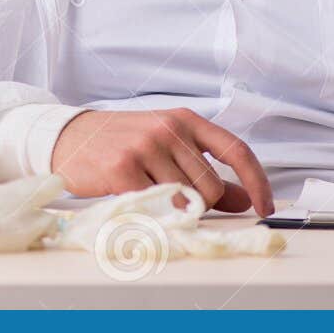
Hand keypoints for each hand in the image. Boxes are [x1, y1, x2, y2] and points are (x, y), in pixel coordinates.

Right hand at [50, 107, 274, 214]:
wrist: (68, 136)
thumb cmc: (120, 143)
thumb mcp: (167, 148)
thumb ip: (204, 171)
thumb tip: (242, 199)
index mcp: (185, 120)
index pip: (237, 150)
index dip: (257, 181)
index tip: (265, 206)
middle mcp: (169, 128)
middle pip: (212, 188)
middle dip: (199, 204)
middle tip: (170, 196)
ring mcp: (145, 145)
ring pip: (186, 202)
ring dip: (172, 209)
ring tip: (146, 192)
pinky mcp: (123, 166)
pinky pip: (156, 206)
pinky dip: (151, 213)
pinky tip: (132, 197)